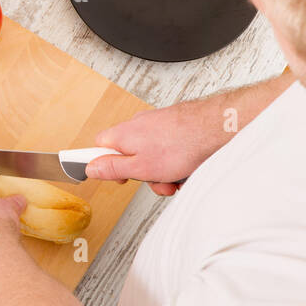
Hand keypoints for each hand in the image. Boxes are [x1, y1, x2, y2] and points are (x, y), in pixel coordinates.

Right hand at [84, 106, 203, 195]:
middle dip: (144, 174)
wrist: (214, 127)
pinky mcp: (173, 126)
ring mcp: (156, 124)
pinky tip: (186, 167)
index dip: (106, 165)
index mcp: (122, 134)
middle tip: (156, 181)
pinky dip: (175, 161)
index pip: (99, 148)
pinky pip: (167, 149)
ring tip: (177, 177)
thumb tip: (91, 167)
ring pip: (150, 155)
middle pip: (129, 155)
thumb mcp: (140, 167)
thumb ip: (112, 168)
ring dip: (163, 171)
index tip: (115, 176)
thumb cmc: (181, 144)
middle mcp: (137, 125)